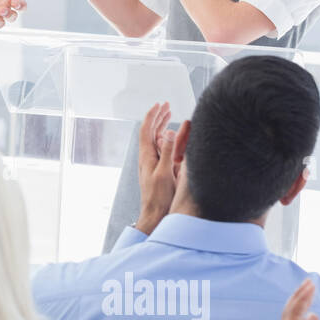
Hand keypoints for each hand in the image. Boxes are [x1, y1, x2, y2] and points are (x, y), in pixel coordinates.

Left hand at [134, 103, 177, 233]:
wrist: (154, 215)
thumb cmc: (159, 198)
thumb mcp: (165, 173)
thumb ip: (166, 152)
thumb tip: (167, 132)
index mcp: (146, 156)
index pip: (147, 130)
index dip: (153, 115)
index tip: (160, 104)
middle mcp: (148, 157)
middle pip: (151, 132)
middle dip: (158, 117)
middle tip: (166, 106)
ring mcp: (153, 163)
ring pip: (156, 139)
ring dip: (162, 126)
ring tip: (169, 116)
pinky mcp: (159, 169)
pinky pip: (161, 148)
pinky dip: (167, 139)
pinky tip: (172, 138)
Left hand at [280, 279, 319, 319]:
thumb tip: (312, 316)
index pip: (293, 315)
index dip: (301, 298)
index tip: (312, 285)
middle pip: (288, 315)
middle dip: (297, 296)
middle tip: (308, 281)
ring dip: (297, 304)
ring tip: (307, 291)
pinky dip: (297, 316)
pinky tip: (304, 314)